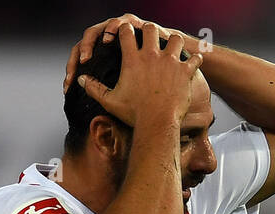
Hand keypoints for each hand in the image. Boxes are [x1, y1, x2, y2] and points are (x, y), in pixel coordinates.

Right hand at [75, 22, 201, 129]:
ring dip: (174, 42)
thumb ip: (94, 88)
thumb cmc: (134, 114)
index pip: (126, 32)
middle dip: (150, 31)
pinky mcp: (184, 72)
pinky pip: (194, 58)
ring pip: (174, 39)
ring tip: (173, 49)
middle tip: (152, 38)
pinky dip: (195, 59)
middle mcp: (151, 56)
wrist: (157, 124)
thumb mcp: (110, 101)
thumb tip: (80, 80)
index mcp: (132, 59)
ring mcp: (169, 62)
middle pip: (150, 28)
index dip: (126, 30)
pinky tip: (194, 61)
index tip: (128, 34)